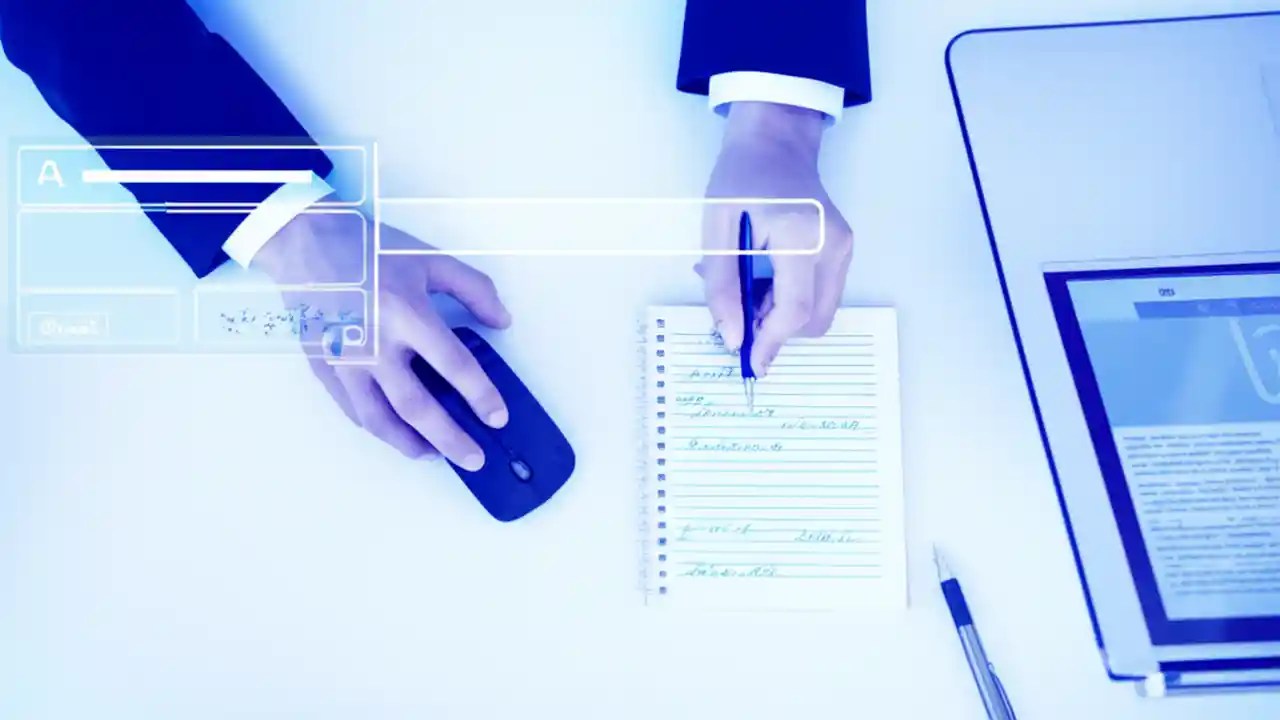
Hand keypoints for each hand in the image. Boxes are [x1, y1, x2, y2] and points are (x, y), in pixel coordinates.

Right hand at [255, 212, 510, 469]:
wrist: (305, 244)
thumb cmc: (370, 251)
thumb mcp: (431, 260)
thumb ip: (474, 290)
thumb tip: (502, 322)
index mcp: (406, 314)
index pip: (453, 366)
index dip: (480, 395)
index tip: (497, 417)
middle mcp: (375, 344)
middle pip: (417, 407)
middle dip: (450, 438)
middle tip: (474, 458)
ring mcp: (346, 362)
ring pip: (380, 420)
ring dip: (411, 444)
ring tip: (436, 455)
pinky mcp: (325, 369)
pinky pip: (354, 411)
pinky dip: (380, 429)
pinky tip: (399, 435)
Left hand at [697, 101, 853, 375]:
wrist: (775, 140)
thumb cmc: (741, 176)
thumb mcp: (717, 229)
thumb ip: (721, 286)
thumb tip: (731, 337)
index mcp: (800, 235)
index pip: (795, 309)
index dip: (771, 342)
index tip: (750, 362)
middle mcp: (832, 244)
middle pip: (815, 319)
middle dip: (778, 329)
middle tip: (743, 312)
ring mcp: (844, 246)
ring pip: (821, 310)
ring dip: (785, 315)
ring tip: (752, 286)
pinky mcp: (844, 248)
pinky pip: (822, 292)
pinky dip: (795, 298)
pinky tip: (768, 276)